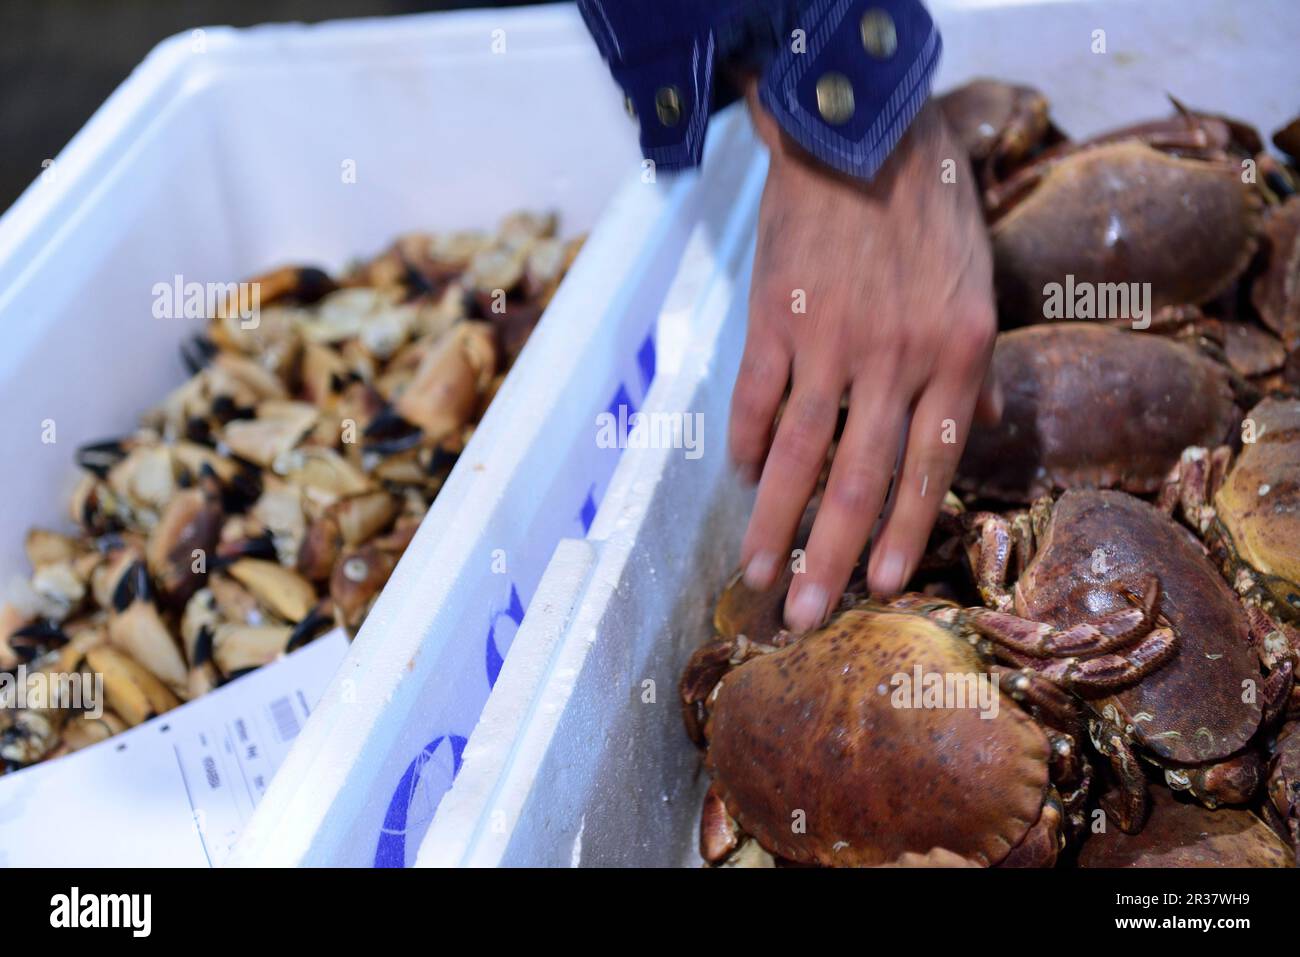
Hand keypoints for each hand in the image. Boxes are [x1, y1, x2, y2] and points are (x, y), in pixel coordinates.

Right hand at [730, 89, 1001, 632]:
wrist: (860, 135)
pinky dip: (746, 445)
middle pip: (857, 478)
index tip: (882, 586)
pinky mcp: (774, 319)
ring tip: (757, 575)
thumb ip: (973, 366)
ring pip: (798, 453)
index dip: (902, 530)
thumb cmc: (928, 214)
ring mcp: (829, 341)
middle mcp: (895, 358)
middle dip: (831, 557)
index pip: (929, 466)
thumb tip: (974, 429)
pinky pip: (754, 399)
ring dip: (774, 522)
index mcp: (955, 354)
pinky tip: (743, 480)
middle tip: (805, 617)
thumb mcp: (978, 286)